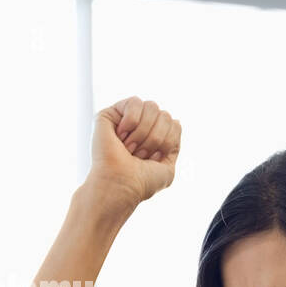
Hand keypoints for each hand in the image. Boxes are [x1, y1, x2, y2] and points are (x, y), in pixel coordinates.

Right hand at [86, 96, 181, 211]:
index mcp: (151, 139)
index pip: (174, 123)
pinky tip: (121, 134)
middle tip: (139, 155)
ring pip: (151, 107)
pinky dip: (132, 120)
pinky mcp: (109, 115)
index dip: (167, 142)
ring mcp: (124, 121)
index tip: (153, 159)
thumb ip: (174, 145)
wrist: (120, 184)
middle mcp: (139, 128)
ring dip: (144, 132)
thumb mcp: (167, 167)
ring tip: (129, 148)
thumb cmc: (141, 182)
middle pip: (164, 114)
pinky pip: (134, 102)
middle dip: (155, 138)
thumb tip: (175, 120)